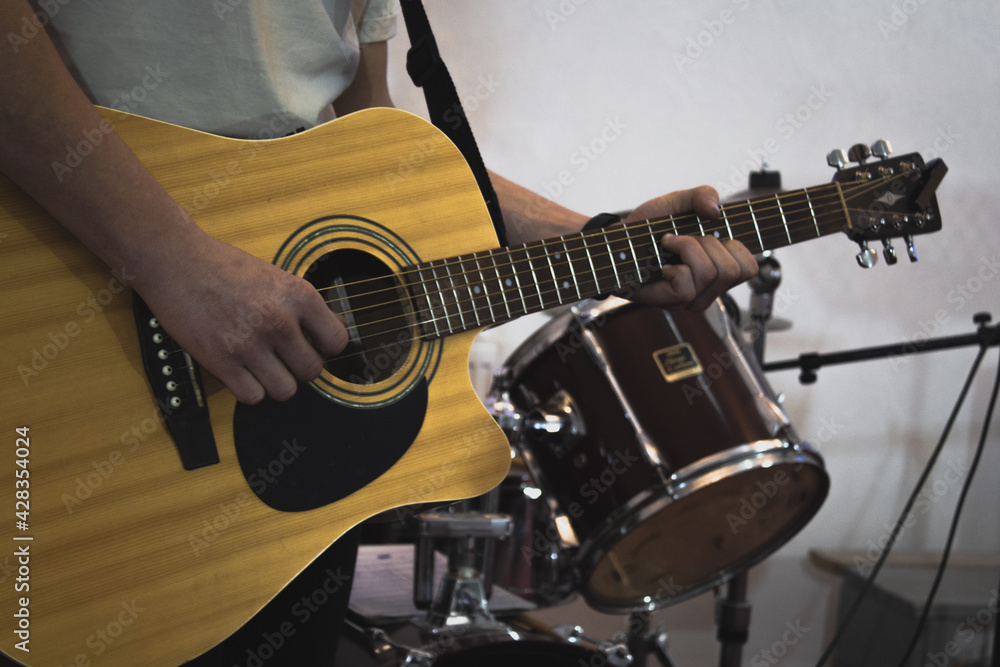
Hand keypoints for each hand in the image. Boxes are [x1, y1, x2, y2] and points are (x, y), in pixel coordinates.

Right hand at [135, 230, 348, 404]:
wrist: (177, 261)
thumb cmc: (226, 268)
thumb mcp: (278, 277)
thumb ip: (305, 307)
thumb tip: (335, 332)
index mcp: (299, 296)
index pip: (337, 342)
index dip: (325, 347)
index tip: (311, 345)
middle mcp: (279, 321)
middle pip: (312, 371)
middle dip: (299, 368)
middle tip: (282, 356)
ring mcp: (250, 343)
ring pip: (286, 391)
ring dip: (275, 382)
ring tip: (262, 366)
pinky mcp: (221, 361)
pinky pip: (253, 397)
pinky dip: (249, 389)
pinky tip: (241, 371)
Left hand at [621, 185, 757, 310]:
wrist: (616, 240)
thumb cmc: (647, 227)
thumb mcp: (677, 202)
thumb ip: (702, 195)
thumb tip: (715, 210)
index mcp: (719, 268)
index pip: (750, 268)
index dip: (735, 246)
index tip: (708, 234)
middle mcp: (709, 288)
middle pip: (733, 271)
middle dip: (707, 244)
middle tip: (682, 239)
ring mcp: (690, 299)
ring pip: (710, 275)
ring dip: (688, 249)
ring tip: (669, 246)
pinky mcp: (670, 303)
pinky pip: (687, 288)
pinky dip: (675, 268)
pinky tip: (663, 265)